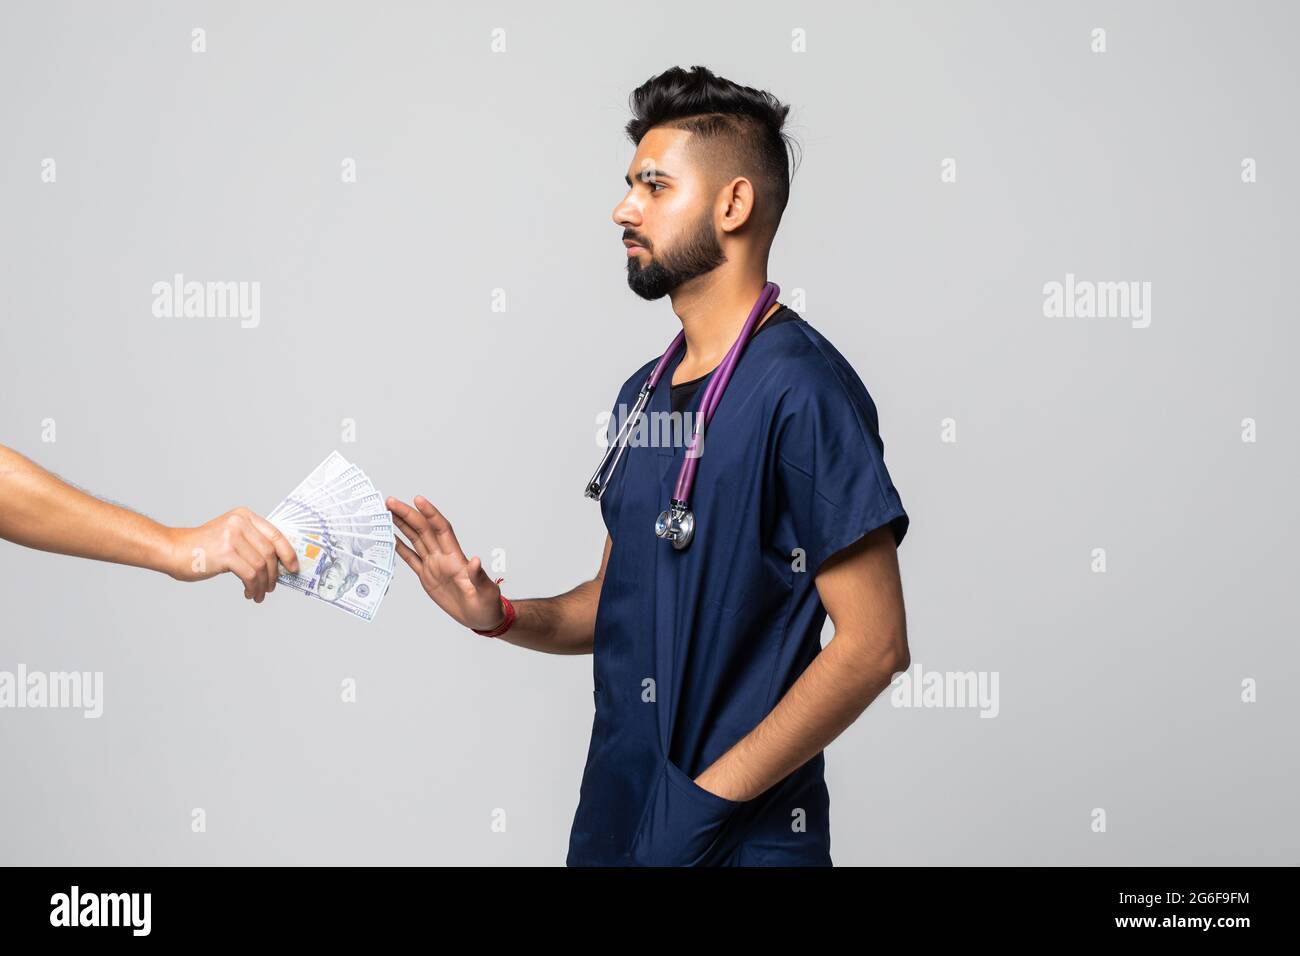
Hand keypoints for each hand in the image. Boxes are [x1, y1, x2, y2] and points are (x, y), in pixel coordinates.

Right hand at [166, 507, 299, 602]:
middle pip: (270, 553)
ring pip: (261, 566)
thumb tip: (277, 563)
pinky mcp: (225, 553)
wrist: (172, 550)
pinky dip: (253, 587)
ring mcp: (232, 537)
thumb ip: (251, 541)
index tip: (293, 568)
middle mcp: (239, 523)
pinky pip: (250, 574)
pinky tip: (249, 593)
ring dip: (263, 584)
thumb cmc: (201, 547)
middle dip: (274, 574)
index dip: (288, 553)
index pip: (275, 535)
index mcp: (244, 516)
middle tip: (271, 587)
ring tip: (259, 593)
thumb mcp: (229, 534)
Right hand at [386, 496, 503, 630]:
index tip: (418, 500)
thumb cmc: (487, 604)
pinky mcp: (427, 576)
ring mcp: (434, 565)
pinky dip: (400, 548)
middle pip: (423, 529)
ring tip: (387, 512)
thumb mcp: (486, 592)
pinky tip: (389, 538)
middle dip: (407, 514)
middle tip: (390, 502)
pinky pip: (411, 558)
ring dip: (401, 525)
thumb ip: (478, 576)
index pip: (441, 529)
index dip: (430, 514)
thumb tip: (475, 561)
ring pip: (415, 539)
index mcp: (456, 558)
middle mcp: (443, 557)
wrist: (481, 618)